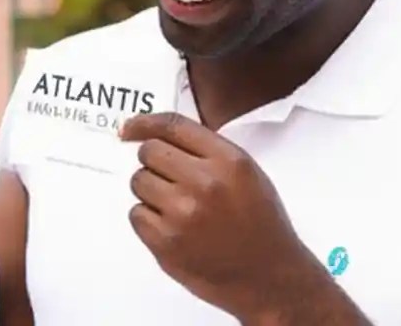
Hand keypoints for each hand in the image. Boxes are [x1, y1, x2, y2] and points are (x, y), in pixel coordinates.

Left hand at [119, 112, 315, 321]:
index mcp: (228, 161)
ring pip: (138, 181)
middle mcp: (205, 183)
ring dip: (150, 191)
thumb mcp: (247, 173)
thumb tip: (160, 136)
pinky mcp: (166, 243)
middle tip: (170, 180)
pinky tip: (172, 227)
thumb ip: (208, 151)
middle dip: (154, 163)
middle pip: (149, 152)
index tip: (129, 129)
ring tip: (177, 207)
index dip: (144, 123)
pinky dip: (148, 219)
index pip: (172, 126)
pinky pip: (136, 214)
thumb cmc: (260, 224)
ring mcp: (183, 213)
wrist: (270, 277)